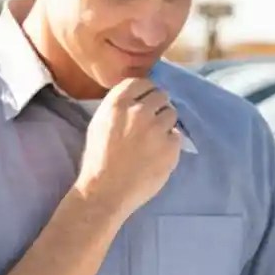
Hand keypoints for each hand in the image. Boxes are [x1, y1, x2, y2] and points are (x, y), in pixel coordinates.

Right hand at [74, 78, 181, 218]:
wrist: (105, 192)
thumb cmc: (98, 160)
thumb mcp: (99, 124)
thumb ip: (119, 107)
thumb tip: (138, 98)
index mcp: (117, 103)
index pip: (141, 82)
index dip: (146, 92)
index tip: (146, 101)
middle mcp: (139, 111)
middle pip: (161, 95)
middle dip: (157, 106)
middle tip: (151, 122)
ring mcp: (157, 128)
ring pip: (172, 113)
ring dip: (165, 123)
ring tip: (154, 140)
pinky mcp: (170, 147)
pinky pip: (177, 136)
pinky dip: (170, 143)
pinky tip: (157, 155)